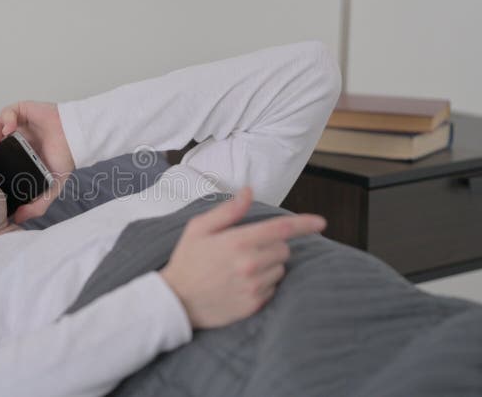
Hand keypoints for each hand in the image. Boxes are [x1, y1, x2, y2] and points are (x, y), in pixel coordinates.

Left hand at [0, 101, 74, 222]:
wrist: (77, 141)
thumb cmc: (64, 160)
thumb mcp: (50, 188)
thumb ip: (36, 206)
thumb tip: (17, 220)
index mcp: (13, 155)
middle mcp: (12, 140)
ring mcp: (17, 124)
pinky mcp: (22, 111)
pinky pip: (7, 112)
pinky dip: (5, 118)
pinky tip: (10, 128)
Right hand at [160, 187, 325, 329]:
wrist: (176, 301)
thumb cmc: (187, 261)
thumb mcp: (199, 228)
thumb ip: (228, 211)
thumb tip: (248, 191)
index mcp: (238, 242)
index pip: (281, 229)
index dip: (305, 224)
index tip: (321, 222)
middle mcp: (250, 264)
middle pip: (284, 249)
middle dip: (273, 245)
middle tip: (248, 249)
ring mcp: (253, 287)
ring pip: (280, 269)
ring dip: (269, 265)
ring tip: (242, 268)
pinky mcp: (254, 305)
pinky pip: (273, 288)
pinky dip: (264, 284)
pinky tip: (242, 283)